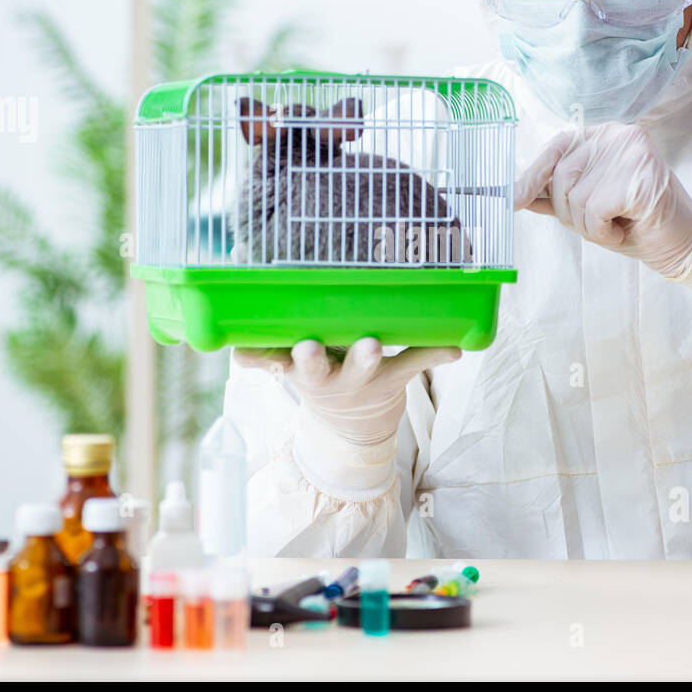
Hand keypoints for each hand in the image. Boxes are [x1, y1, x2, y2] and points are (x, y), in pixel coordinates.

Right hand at [234, 338, 460, 445]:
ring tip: (371, 343)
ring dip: (366, 356)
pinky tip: (457, 346)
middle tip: (308, 347)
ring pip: (365, 367)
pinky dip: (436, 353)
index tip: (263, 352)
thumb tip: (234, 260)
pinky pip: (415, 362)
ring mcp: (362, 381)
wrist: (351, 430)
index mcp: (295, 369)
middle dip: (312, 360)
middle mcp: (327, 379)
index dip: (265, 360)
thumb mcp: (282, 355)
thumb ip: (260, 325)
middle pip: (315, 371)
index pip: (272, 364)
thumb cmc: (315, 372)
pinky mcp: (394, 379)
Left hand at [513, 122, 691, 277]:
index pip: (557, 147)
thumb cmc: (635, 223)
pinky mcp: (639, 178)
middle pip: (561, 178)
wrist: (680, 245)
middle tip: (600, 222)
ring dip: (588, 226)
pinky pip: (594, 212)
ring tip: (617, 223)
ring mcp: (631, 153)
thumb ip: (554, 195)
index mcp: (604, 135)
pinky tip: (624, 227)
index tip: (513, 199)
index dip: (532, 175)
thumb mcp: (586, 207)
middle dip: (570, 213)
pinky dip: (602, 231)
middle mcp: (618, 135)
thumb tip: (515, 194)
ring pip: (575, 198)